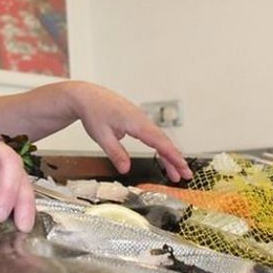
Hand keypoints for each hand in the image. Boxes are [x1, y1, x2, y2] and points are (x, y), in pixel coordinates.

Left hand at [65, 82, 191, 181]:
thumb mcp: (101, 136)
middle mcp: (141, 119)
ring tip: (175, 174)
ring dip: (168, 156)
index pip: (159, 141)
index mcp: (135, 122)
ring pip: (159, 139)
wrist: (86, 96)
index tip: (182, 167)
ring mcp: (140, 119)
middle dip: (175, 159)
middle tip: (185, 175)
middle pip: (163, 142)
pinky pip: (152, 135)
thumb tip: (125, 169)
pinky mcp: (136, 121)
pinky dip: (160, 147)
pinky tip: (163, 158)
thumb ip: (115, 153)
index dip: (172, 156)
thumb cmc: (93, 112)